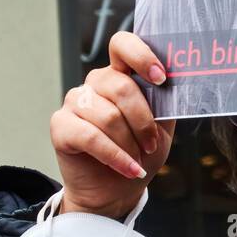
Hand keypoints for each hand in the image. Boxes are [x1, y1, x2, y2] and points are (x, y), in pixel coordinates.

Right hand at [50, 31, 175, 218]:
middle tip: (151, 144)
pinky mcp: (60, 125)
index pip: (122, 45)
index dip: (141, 56)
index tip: (160, 78)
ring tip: (137, 160)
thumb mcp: (162, 128)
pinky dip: (115, 156)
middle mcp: (95, 83)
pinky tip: (128, 168)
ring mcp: (75, 101)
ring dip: (129, 144)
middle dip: (143, 122)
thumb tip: (177, 84)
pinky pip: (90, 136)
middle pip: (121, 88)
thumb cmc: (139, 154)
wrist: (116, 190)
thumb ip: (166, 103)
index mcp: (120, 75)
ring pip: (108, 116)